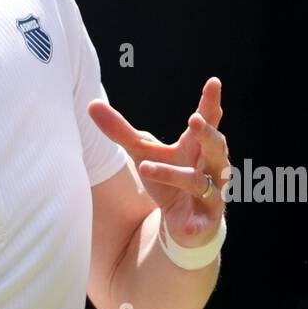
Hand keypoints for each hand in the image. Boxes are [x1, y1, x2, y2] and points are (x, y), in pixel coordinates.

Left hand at [86, 76, 229, 246]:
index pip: (208, 120)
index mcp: (196, 147)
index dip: (211, 103)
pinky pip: (201, 222)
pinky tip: (186, 226)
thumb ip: (120, 131)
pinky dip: (194, 224)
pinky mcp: (204, 220)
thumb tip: (91, 105)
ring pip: (199, 182)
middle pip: (216, 147)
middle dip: (207, 134)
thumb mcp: (142, 153)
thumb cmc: (167, 178)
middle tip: (195, 120)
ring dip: (175, 176)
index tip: (214, 82)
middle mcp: (211, 167)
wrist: (182, 222)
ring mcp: (211, 194)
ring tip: (146, 168)